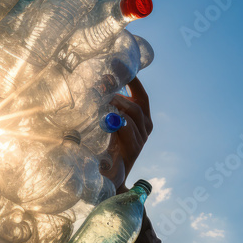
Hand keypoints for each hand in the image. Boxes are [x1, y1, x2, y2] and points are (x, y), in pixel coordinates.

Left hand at [103, 77, 152, 192]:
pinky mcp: (134, 150)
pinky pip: (128, 131)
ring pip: (134, 115)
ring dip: (118, 105)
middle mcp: (145, 127)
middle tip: (103, 83)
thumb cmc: (103, 148)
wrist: (107, 179)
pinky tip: (107, 118)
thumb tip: (98, 83)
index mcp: (140, 118)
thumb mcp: (105, 123)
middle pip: (137, 103)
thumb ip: (105, 106)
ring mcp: (141, 139)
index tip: (118, 63)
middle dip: (121, 91)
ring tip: (103, 99)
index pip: (139, 93)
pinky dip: (117, 122)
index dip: (132, 78)